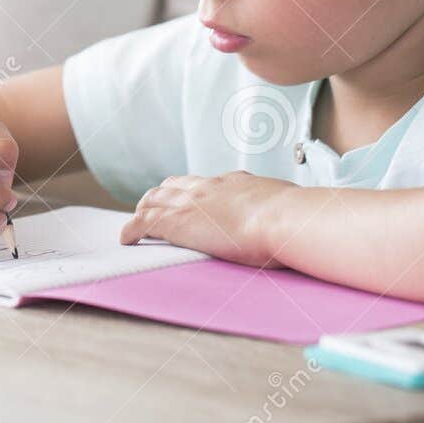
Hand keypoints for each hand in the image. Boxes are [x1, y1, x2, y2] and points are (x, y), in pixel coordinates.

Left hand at [119, 171, 294, 265]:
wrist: (282, 218)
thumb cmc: (295, 219)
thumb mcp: (289, 207)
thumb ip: (283, 209)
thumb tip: (297, 217)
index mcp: (236, 183)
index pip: (206, 183)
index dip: (192, 191)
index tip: (190, 199)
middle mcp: (209, 186)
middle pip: (174, 185)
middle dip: (162, 196)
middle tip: (154, 207)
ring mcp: (189, 201)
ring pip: (154, 199)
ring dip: (144, 210)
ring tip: (136, 223)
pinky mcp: (175, 221)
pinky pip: (143, 222)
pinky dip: (132, 229)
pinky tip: (126, 239)